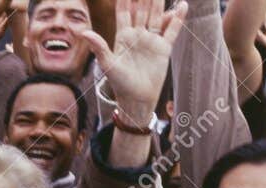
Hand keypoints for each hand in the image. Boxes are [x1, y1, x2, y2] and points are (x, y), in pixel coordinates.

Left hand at [77, 0, 185, 121]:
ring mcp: (151, 40)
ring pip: (156, 16)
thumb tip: (83, 32)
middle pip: (141, 10)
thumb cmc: (119, 84)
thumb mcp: (107, 64)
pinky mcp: (164, 48)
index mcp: (123, 37)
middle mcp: (138, 35)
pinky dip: (177, 18)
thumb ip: (99, 47)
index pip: (124, 12)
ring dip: (159, 3)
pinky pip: (172, 30)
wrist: (137, 99)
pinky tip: (182, 5)